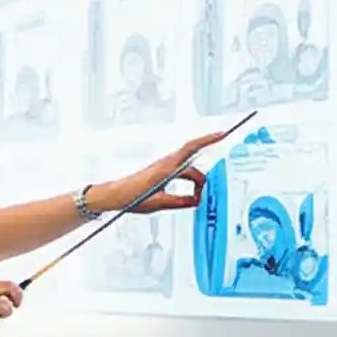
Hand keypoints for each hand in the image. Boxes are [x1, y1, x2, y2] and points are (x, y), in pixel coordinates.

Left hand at [91, 130, 230, 213]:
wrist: (114, 195)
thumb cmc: (131, 197)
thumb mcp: (159, 203)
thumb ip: (180, 202)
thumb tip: (196, 201)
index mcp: (166, 168)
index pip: (191, 148)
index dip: (208, 140)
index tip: (222, 134)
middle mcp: (165, 164)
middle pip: (193, 163)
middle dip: (203, 175)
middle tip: (207, 187)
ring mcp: (163, 167)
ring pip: (187, 169)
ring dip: (195, 180)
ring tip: (197, 195)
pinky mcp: (161, 172)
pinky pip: (180, 172)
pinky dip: (189, 179)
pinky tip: (191, 190)